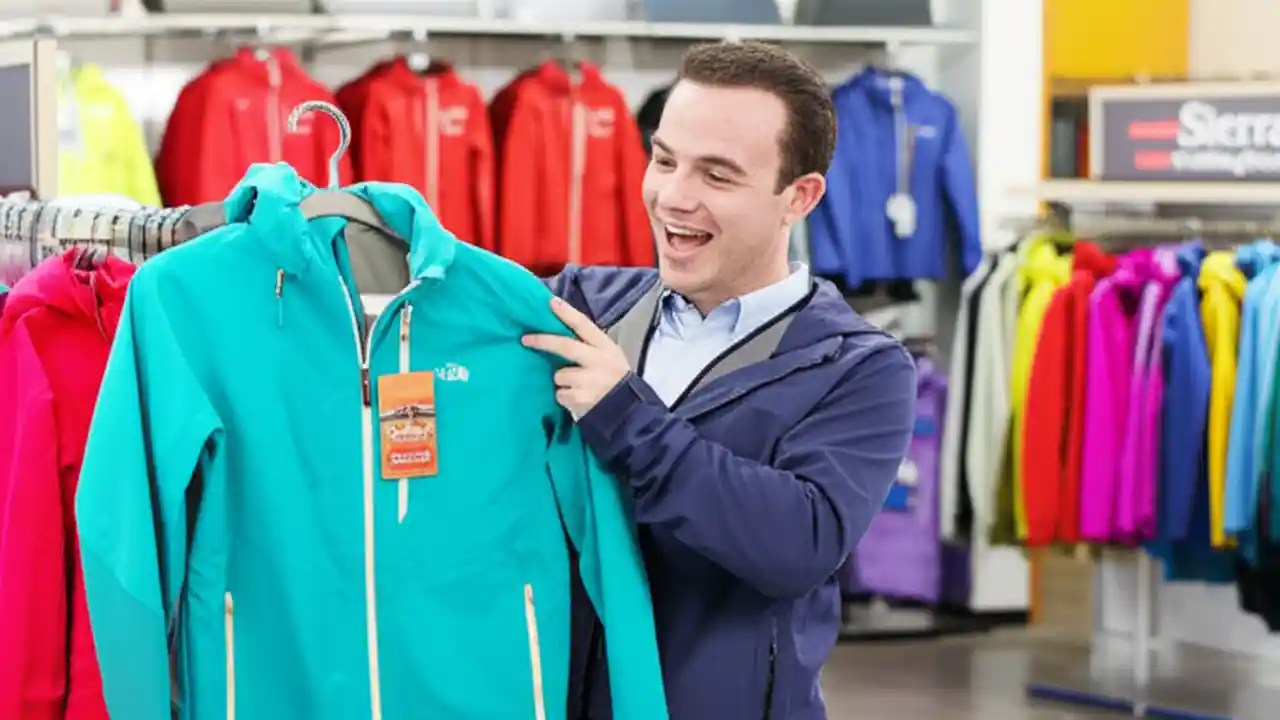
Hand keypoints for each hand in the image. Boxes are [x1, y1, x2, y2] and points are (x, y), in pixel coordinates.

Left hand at [521, 297, 631, 419]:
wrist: (628, 410)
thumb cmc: (615, 379)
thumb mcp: (610, 356)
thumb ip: (590, 346)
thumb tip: (560, 332)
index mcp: (605, 347)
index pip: (584, 325)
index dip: (567, 313)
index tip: (551, 302)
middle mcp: (597, 361)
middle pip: (565, 346)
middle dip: (543, 341)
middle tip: (526, 339)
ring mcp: (588, 381)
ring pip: (559, 375)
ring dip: (562, 381)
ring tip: (577, 387)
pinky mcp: (580, 398)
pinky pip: (560, 394)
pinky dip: (565, 397)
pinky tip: (578, 399)